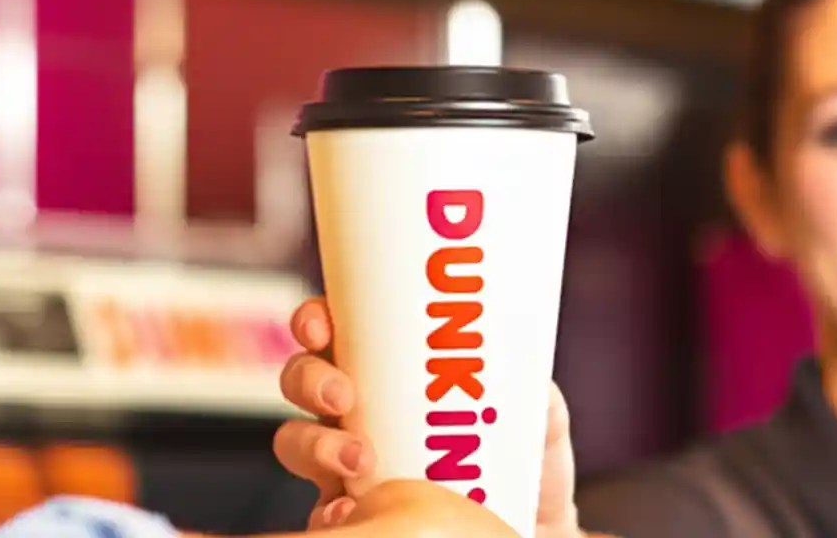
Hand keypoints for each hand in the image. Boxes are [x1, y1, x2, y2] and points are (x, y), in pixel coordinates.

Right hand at [274, 298, 583, 536]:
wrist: (530, 535)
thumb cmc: (528, 469)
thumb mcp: (540, 423)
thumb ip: (541, 399)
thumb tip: (536, 384)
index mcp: (393, 374)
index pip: (339, 333)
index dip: (316, 321)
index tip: (323, 324)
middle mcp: (359, 414)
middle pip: (302, 380)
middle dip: (309, 378)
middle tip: (342, 394)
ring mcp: (347, 467)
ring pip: (296, 441)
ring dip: (313, 444)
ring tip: (358, 460)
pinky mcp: (352, 517)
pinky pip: (318, 510)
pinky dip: (325, 509)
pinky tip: (350, 509)